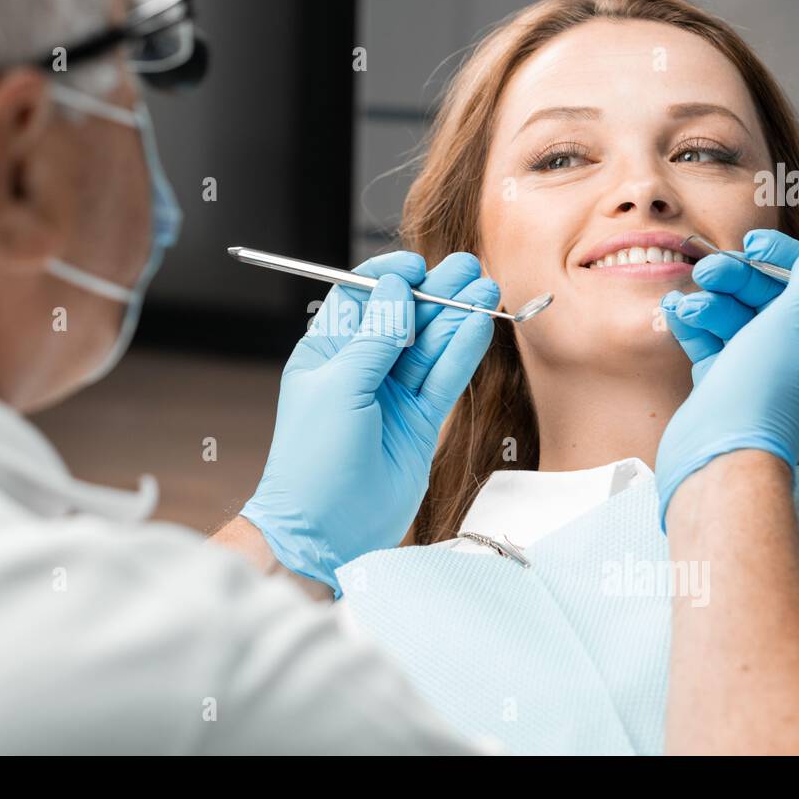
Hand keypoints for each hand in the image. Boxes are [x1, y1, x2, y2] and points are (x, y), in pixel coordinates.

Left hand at [240, 251, 498, 594]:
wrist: (326, 531)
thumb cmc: (314, 462)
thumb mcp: (340, 387)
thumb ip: (375, 337)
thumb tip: (395, 287)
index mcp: (327, 352)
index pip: (361, 299)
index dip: (388, 278)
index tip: (413, 268)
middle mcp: (362, 368)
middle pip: (404, 317)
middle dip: (434, 291)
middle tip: (466, 269)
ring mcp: (393, 395)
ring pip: (430, 346)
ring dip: (456, 316)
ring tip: (484, 289)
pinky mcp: (421, 421)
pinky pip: (445, 378)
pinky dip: (463, 352)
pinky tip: (479, 325)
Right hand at [655, 230, 798, 528]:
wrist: (722, 450)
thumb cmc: (765, 389)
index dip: (789, 256)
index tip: (755, 244)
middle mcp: (797, 353)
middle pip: (771, 294)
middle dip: (739, 276)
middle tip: (710, 270)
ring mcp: (757, 369)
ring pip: (735, 314)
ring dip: (710, 301)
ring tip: (688, 305)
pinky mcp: (721, 382)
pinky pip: (708, 339)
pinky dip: (692, 322)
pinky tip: (675, 311)